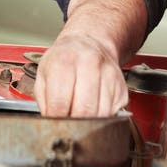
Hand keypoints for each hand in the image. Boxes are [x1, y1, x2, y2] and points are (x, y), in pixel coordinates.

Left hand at [33, 0, 146, 116]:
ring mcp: (108, 75)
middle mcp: (89, 64)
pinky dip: (101, 119)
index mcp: (64, 60)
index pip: (60, 103)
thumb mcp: (44, 72)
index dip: (56, 120)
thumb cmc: (64, 58)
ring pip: (100, 115)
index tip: (53, 125)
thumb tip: (50, 123)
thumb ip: (44, 99)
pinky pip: (112, 114)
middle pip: (83, 111)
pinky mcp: (121, 87)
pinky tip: (92, 109)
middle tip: (66, 124)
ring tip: (78, 117)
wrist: (90, 42)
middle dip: (73, 124)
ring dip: (88, 124)